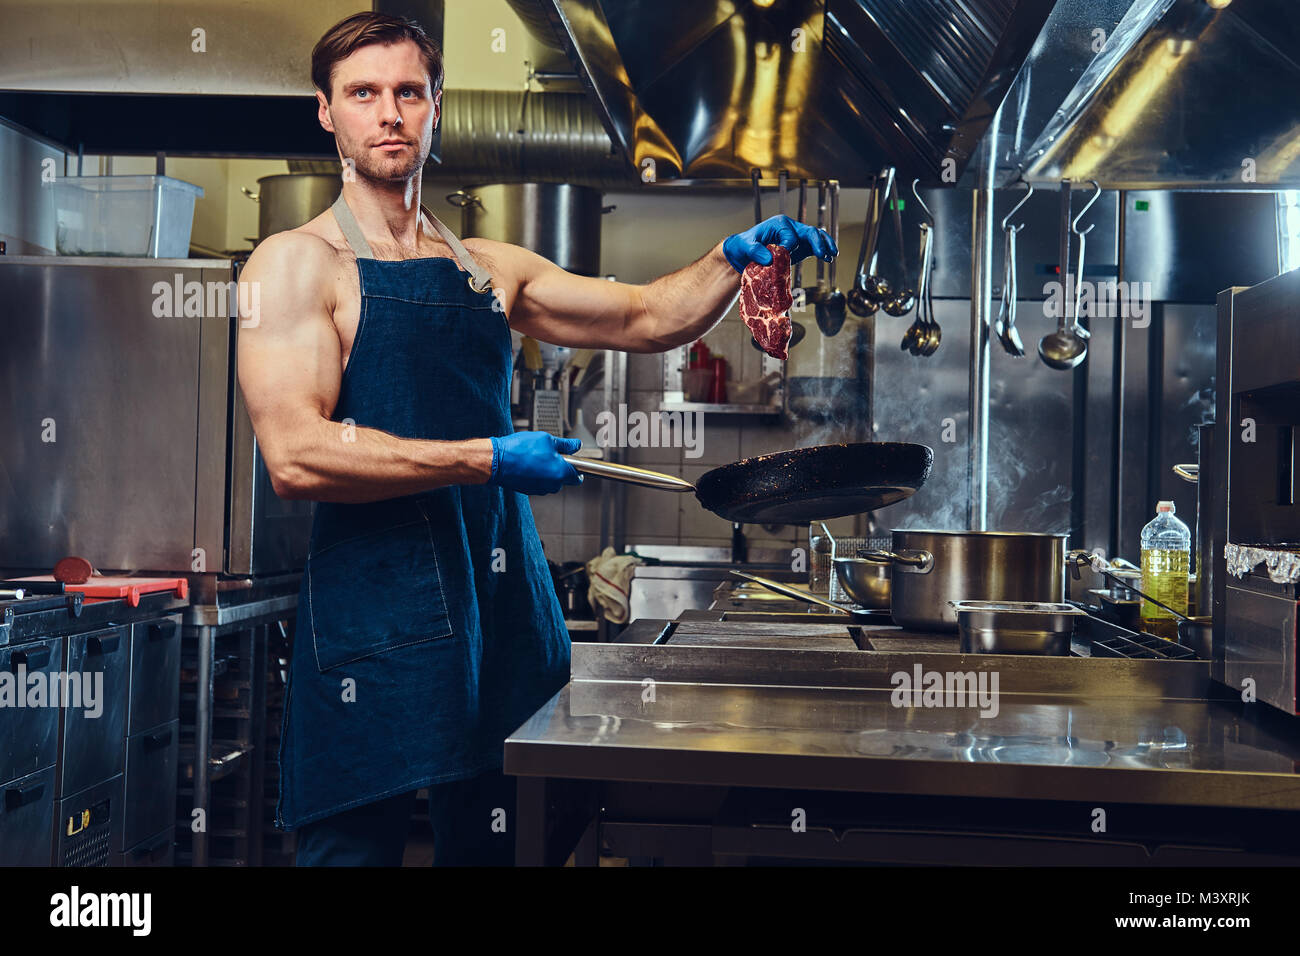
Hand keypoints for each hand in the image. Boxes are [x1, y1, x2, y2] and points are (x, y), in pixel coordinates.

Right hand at [488, 431, 582, 494]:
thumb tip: (576, 445)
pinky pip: (539, 483)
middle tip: (550, 454)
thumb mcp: (547, 439)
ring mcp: (540, 489)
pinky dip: (537, 475)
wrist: (497, 460)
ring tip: (536, 457)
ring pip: (551, 481)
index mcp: (560, 473)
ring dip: (547, 471)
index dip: (577, 468)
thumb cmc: (520, 449)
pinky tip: (528, 464)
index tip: (574, 462)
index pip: (578, 477)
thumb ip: (565, 445)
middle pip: (563, 479)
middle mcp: (552, 485)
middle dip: (560, 468)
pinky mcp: (529, 490)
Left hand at [722, 214, 837, 272]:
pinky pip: (813, 246)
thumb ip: (756, 251)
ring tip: (832, 255)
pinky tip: (828, 258)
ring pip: (815, 237)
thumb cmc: (744, 246)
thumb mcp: (746, 247)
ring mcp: (796, 237)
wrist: (743, 252)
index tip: (784, 257)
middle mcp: (790, 228)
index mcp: (779, 224)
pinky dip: (822, 251)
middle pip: (809, 231)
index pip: (790, 235)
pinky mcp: (799, 247)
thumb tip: (769, 259)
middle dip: (817, 242)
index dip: (790, 247)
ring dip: (825, 245)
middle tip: (823, 254)